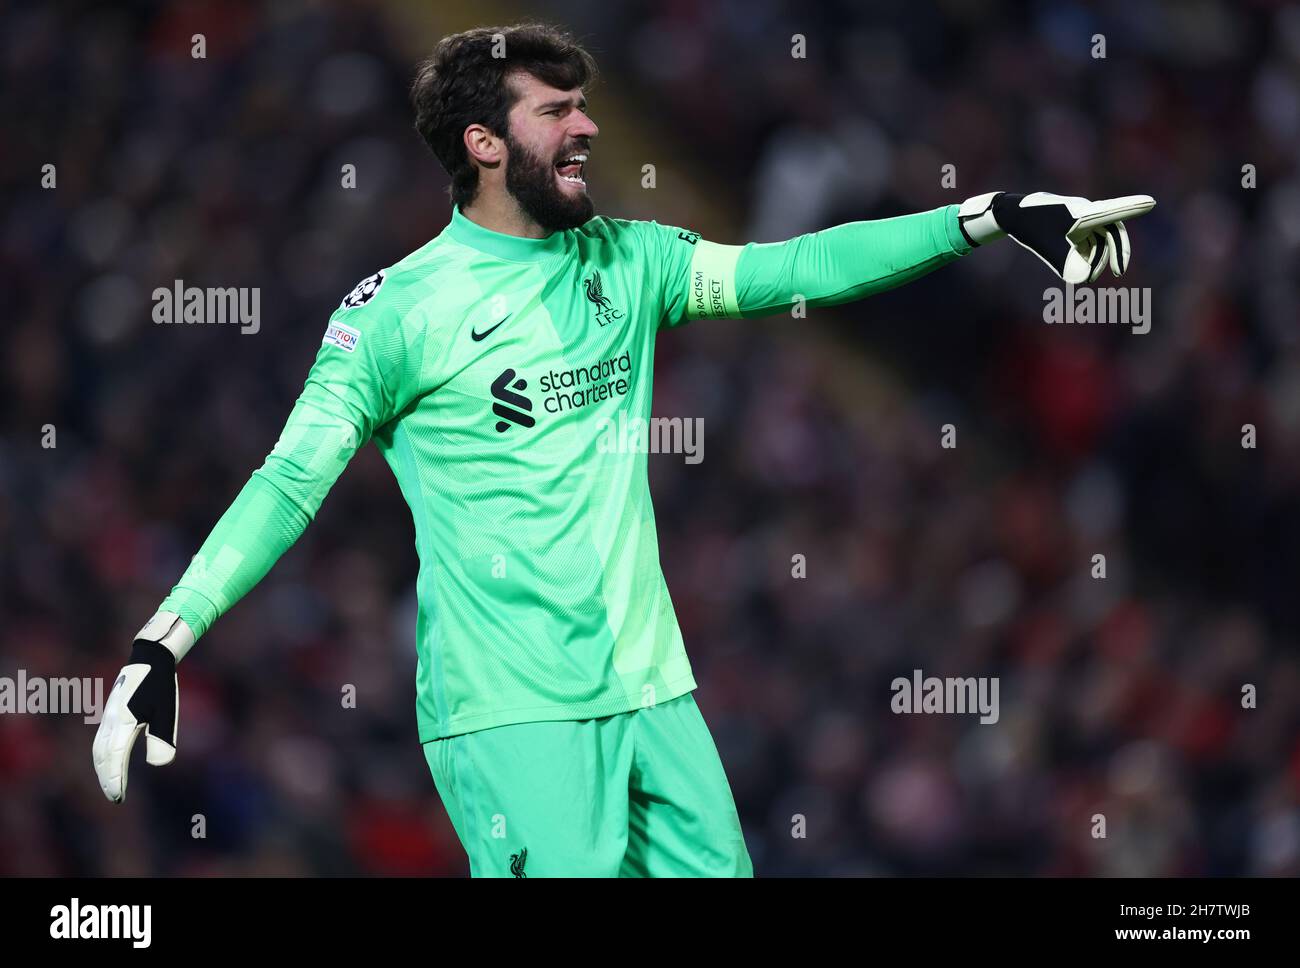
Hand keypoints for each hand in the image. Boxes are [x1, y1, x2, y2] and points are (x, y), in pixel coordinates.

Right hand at [92, 612, 191, 802]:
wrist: (150, 659)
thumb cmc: (160, 686)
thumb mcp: (167, 712)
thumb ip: (162, 739)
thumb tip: (158, 765)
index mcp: (124, 721)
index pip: (115, 758)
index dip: (115, 779)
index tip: (118, 797)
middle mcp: (110, 721)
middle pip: (102, 757)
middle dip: (107, 779)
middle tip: (115, 797)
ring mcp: (107, 717)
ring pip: (98, 749)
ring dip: (102, 769)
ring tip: (111, 786)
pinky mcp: (110, 714)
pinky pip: (100, 740)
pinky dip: (102, 757)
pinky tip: (108, 764)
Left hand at [959, 191, 1156, 283]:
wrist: (1012, 215)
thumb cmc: (1032, 228)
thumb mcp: (1049, 249)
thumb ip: (1068, 265)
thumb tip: (1083, 279)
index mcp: (1083, 212)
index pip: (1113, 211)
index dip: (1133, 207)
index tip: (1151, 202)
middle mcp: (1087, 212)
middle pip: (1112, 231)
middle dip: (1117, 253)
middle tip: (1119, 274)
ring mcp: (1082, 218)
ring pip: (1100, 239)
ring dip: (1097, 259)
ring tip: (1087, 278)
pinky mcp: (1075, 225)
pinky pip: (1089, 241)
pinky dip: (1088, 256)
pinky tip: (1081, 271)